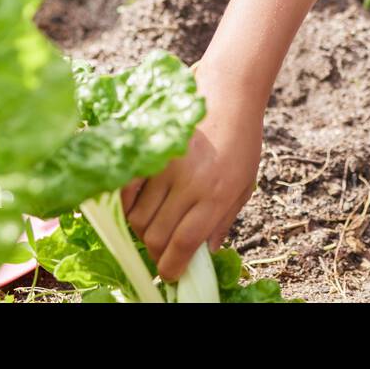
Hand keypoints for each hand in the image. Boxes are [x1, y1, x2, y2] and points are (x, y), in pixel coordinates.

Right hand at [121, 64, 263, 282]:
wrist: (230, 94)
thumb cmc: (240, 140)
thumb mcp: (244, 184)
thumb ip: (222, 221)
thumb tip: (204, 256)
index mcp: (216, 195)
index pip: (184, 245)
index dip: (172, 268)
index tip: (170, 274)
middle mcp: (190, 184)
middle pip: (155, 236)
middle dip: (156, 253)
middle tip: (162, 252)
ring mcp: (166, 167)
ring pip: (138, 218)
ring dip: (142, 230)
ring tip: (154, 224)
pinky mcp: (149, 152)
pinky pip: (125, 191)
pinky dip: (127, 206)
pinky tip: (138, 207)